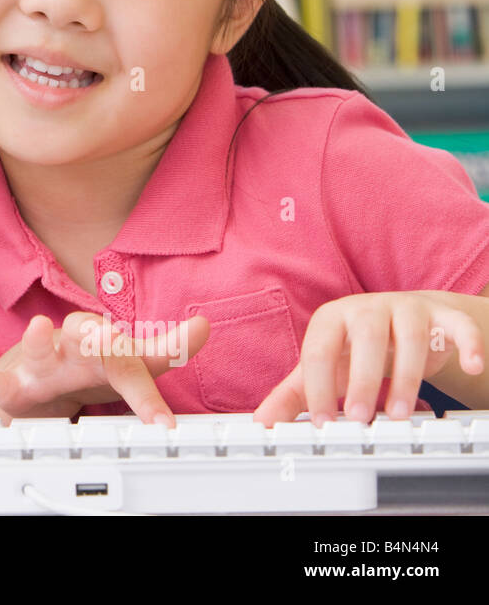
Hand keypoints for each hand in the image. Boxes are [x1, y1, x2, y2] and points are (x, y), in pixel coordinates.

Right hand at [0, 311, 209, 426]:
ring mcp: (42, 365)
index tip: (165, 425)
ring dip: (37, 338)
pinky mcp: (15, 385)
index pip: (133, 359)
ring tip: (36, 326)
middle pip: (86, 336)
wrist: (39, 373)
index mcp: (106, 344)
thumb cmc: (88, 366)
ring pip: (39, 350)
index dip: (150, 388)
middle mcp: (73, 348)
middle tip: (106, 335)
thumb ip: (166, 350)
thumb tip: (204, 324)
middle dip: (95, 335)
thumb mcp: (128, 364)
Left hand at [253, 291, 485, 426]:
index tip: (321, 421)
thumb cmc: (356, 346)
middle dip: (363, 381)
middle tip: (360, 418)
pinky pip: (457, 326)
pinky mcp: (442, 315)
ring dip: (409, 376)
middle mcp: (368, 308)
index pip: (320, 351)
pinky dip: (467, 344)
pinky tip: (471, 366)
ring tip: (400, 413)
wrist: (403, 318)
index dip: (318, 387)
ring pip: (411, 336)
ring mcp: (407, 308)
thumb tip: (262, 421)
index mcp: (332, 319)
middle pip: (367, 339)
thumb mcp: (325, 366)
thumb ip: (295, 393)